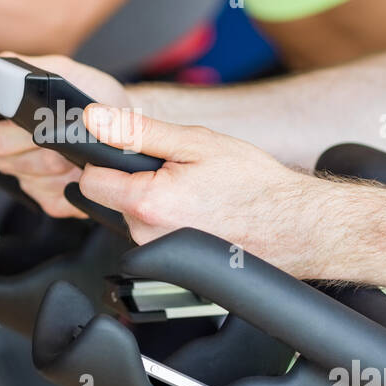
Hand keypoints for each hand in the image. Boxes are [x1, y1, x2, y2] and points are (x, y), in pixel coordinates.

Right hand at [0, 52, 129, 217]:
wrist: (126, 120)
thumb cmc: (92, 95)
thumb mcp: (60, 70)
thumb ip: (18, 65)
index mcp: (3, 122)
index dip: (17, 128)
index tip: (42, 119)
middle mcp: (10, 153)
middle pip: (7, 160)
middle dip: (41, 146)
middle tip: (65, 132)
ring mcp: (28, 178)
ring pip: (32, 179)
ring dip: (60, 164)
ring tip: (78, 148)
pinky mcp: (48, 200)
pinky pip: (51, 199)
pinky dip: (71, 184)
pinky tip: (82, 169)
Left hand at [79, 104, 324, 273]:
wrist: (296, 226)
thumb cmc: (255, 187)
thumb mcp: (195, 142)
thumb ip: (137, 131)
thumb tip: (96, 120)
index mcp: (147, 203)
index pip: (90, 182)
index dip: (105, 161)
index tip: (129, 154)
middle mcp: (147, 236)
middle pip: (114, 199)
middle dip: (137, 180)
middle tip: (180, 172)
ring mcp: (160, 255)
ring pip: (136, 217)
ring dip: (156, 200)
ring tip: (196, 192)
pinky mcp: (173, 265)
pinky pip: (156, 234)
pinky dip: (171, 220)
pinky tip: (201, 212)